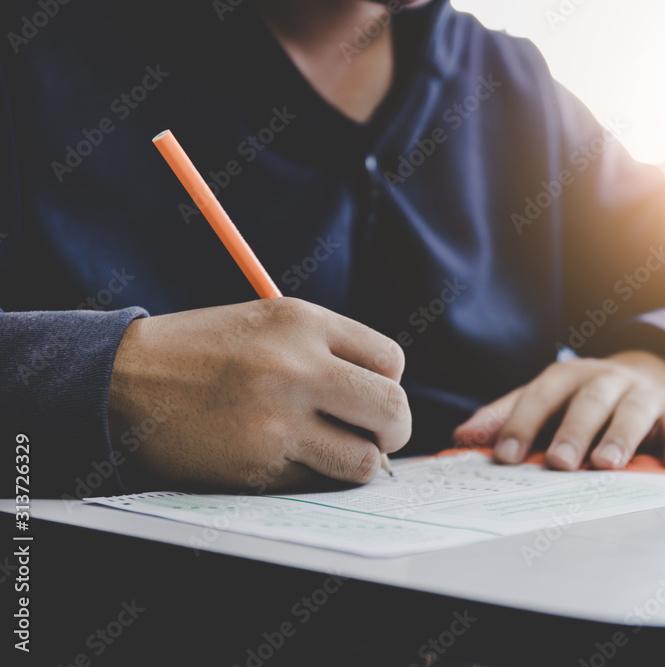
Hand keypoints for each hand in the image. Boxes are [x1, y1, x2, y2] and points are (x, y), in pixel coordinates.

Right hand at [107, 298, 409, 490]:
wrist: (123, 380)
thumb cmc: (204, 351)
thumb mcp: (270, 323)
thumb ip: (329, 350)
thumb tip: (386, 399)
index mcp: (302, 321)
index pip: (391, 361)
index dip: (388, 383)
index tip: (369, 394)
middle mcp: (296, 367)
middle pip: (393, 411)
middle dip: (394, 431)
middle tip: (377, 436)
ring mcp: (277, 420)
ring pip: (365, 461)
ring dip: (358, 463)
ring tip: (334, 452)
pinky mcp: (258, 465)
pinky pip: (318, 483)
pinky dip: (313, 478)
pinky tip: (286, 458)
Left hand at [452, 350, 664, 469]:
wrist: (643, 376)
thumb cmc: (581, 398)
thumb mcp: (544, 400)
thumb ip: (506, 417)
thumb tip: (461, 436)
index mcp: (567, 377)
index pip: (540, 397)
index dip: (521, 425)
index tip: (506, 456)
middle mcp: (605, 380)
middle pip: (588, 403)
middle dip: (572, 432)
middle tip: (559, 463)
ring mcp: (642, 394)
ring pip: (631, 412)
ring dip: (620, 437)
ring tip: (607, 464)